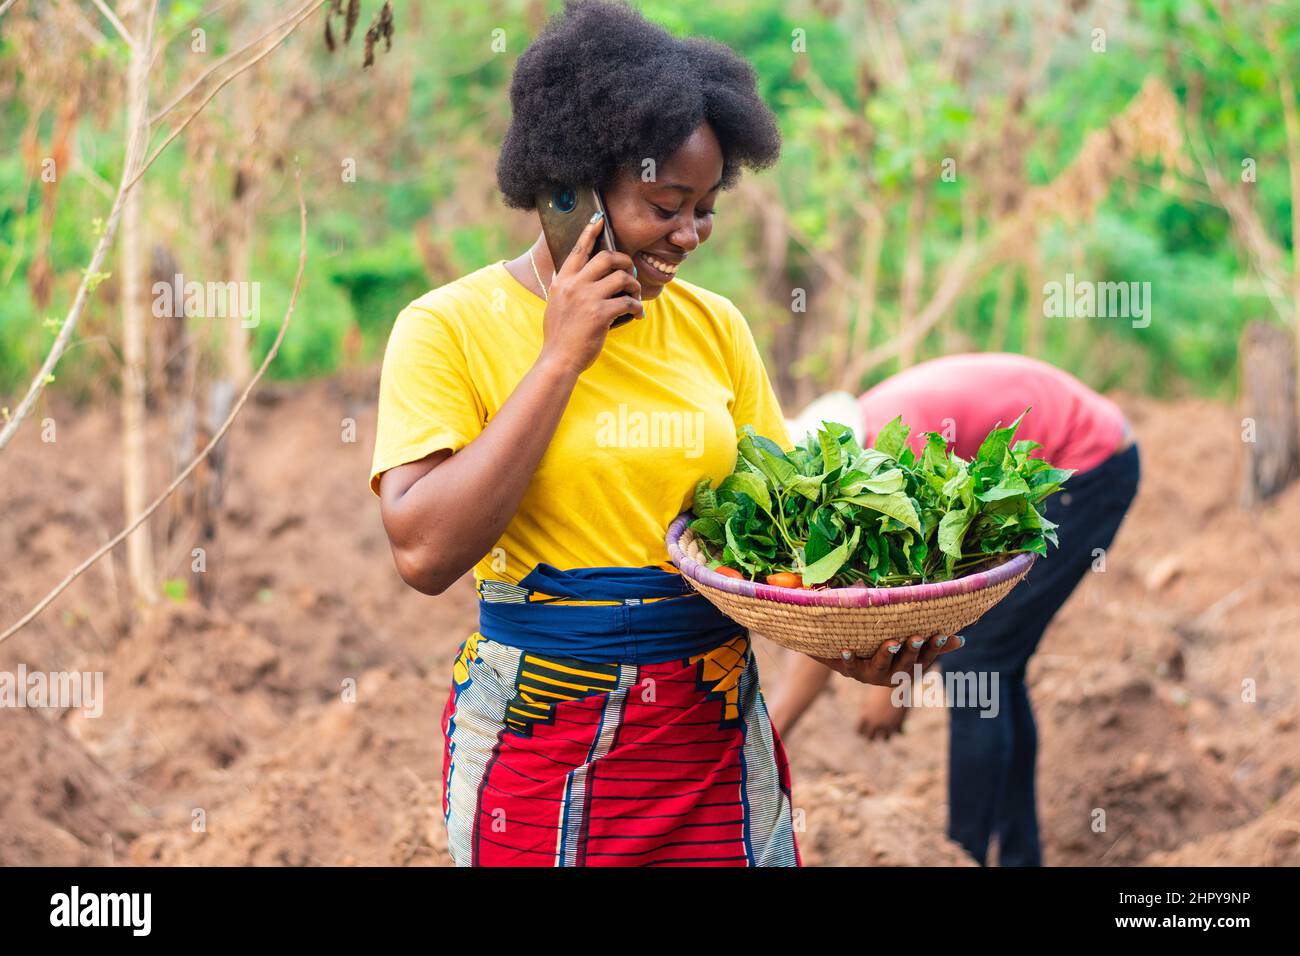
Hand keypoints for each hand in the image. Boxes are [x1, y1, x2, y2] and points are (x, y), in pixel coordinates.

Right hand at [538, 213, 642, 376]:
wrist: (558, 359)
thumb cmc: (559, 335)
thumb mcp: (555, 304)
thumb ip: (564, 287)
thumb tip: (569, 274)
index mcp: (562, 281)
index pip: (578, 250)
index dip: (590, 232)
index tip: (600, 219)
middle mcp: (574, 285)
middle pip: (606, 258)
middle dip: (624, 261)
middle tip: (630, 272)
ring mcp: (587, 298)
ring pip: (621, 278)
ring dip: (634, 285)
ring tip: (635, 295)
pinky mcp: (600, 314)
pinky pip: (627, 301)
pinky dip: (636, 307)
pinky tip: (637, 314)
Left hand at [810, 633, 961, 686]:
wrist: (845, 658)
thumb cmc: (883, 648)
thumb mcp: (906, 645)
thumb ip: (931, 644)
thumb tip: (961, 640)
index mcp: (908, 667)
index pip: (925, 659)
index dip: (934, 649)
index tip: (942, 635)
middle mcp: (892, 674)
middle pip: (905, 665)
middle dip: (911, 651)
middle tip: (917, 637)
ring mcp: (871, 674)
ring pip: (881, 667)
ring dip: (886, 655)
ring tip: (891, 643)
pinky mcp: (852, 670)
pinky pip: (850, 667)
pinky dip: (849, 659)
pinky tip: (846, 650)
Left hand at [857, 682, 907, 739]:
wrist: (894, 685)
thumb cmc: (881, 687)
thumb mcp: (872, 698)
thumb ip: (869, 709)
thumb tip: (868, 717)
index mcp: (865, 716)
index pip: (859, 730)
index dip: (861, 730)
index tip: (865, 727)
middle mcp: (874, 723)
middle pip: (870, 737)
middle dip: (872, 735)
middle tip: (875, 732)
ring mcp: (887, 725)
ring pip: (885, 739)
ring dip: (886, 734)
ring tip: (888, 730)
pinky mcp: (898, 724)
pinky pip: (899, 732)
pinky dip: (899, 729)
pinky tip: (900, 724)